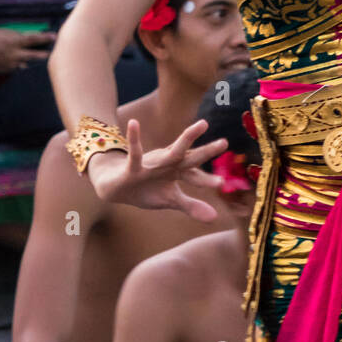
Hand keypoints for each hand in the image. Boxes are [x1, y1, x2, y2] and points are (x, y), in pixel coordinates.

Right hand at [0, 27, 54, 71]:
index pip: (33, 39)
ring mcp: (10, 64)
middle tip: (51, 53)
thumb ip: (17, 36)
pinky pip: (16, 67)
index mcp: (13, 41)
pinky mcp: (5, 70)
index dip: (45, 38)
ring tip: (35, 56)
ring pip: (25, 63)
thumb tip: (30, 37)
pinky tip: (15, 60)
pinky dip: (17, 63)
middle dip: (43, 54)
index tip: (54, 36)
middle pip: (34, 55)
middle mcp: (13, 54)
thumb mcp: (3, 33)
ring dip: (29, 59)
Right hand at [86, 118, 227, 221]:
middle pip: (190, 157)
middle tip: (225, 143)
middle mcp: (168, 164)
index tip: (223, 183)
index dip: (207, 180)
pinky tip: (133, 123)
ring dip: (188, 138)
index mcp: (177, 171)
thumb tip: (215, 218)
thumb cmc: (146, 190)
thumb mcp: (170, 200)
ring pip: (172, 151)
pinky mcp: (133, 166)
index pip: (196, 175)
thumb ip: (191, 206)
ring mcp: (152, 163)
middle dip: (206, 152)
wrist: (116, 187)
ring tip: (204, 124)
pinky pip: (134, 152)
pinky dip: (134, 139)